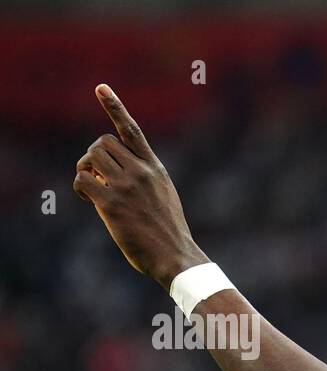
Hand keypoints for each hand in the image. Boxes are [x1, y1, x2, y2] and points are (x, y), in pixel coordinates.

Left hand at [72, 84, 205, 287]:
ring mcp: (127, 187)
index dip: (114, 107)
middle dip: (93, 155)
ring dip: (85, 168)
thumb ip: (140, 180)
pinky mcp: (112, 203)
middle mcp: (142, 172)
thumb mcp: (163, 197)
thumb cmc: (167, 233)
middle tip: (97, 174)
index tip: (100, 87)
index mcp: (155, 169)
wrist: (177, 257)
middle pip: (102, 142)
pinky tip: (88, 199)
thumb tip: (104, 173)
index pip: (132, 131)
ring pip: (91, 156)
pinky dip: (80, 187)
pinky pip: (83, 180)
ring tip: (92, 186)